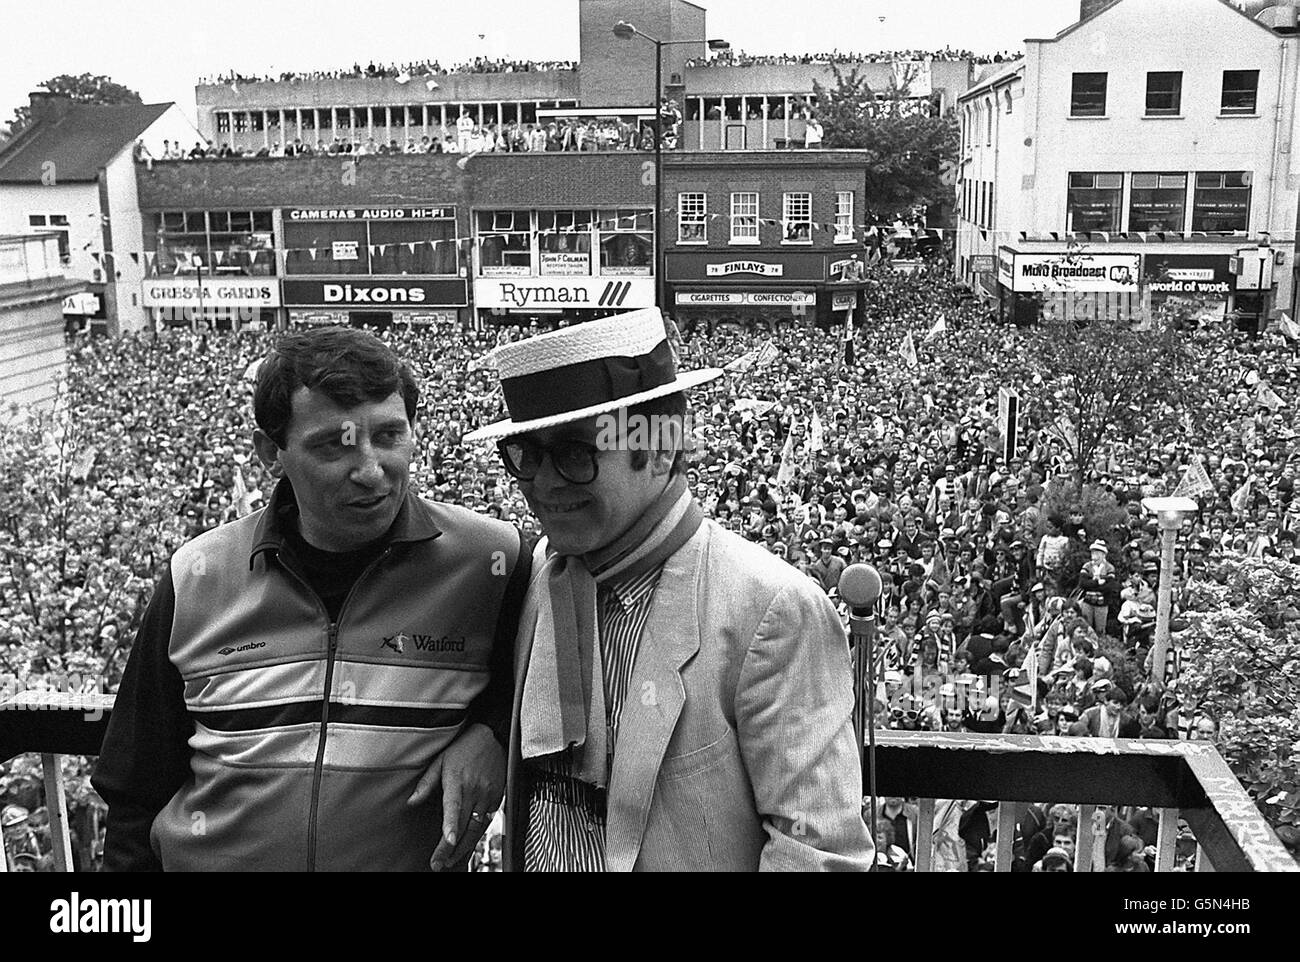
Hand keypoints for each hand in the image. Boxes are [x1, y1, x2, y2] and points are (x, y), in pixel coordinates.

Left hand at [408, 723, 504, 871]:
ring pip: (477, 829)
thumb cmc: (463, 748)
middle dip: (450, 849)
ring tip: (450, 861)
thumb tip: (411, 802)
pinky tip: (466, 844)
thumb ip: (426, 783)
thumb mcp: (441, 760)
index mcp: (458, 781)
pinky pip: (487, 822)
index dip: (450, 826)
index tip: (446, 842)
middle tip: (438, 864)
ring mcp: (489, 796)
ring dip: (463, 848)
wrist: (493, 737)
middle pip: (464, 826)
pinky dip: (476, 836)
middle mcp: (475, 791)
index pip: (454, 807)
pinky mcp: (498, 798)